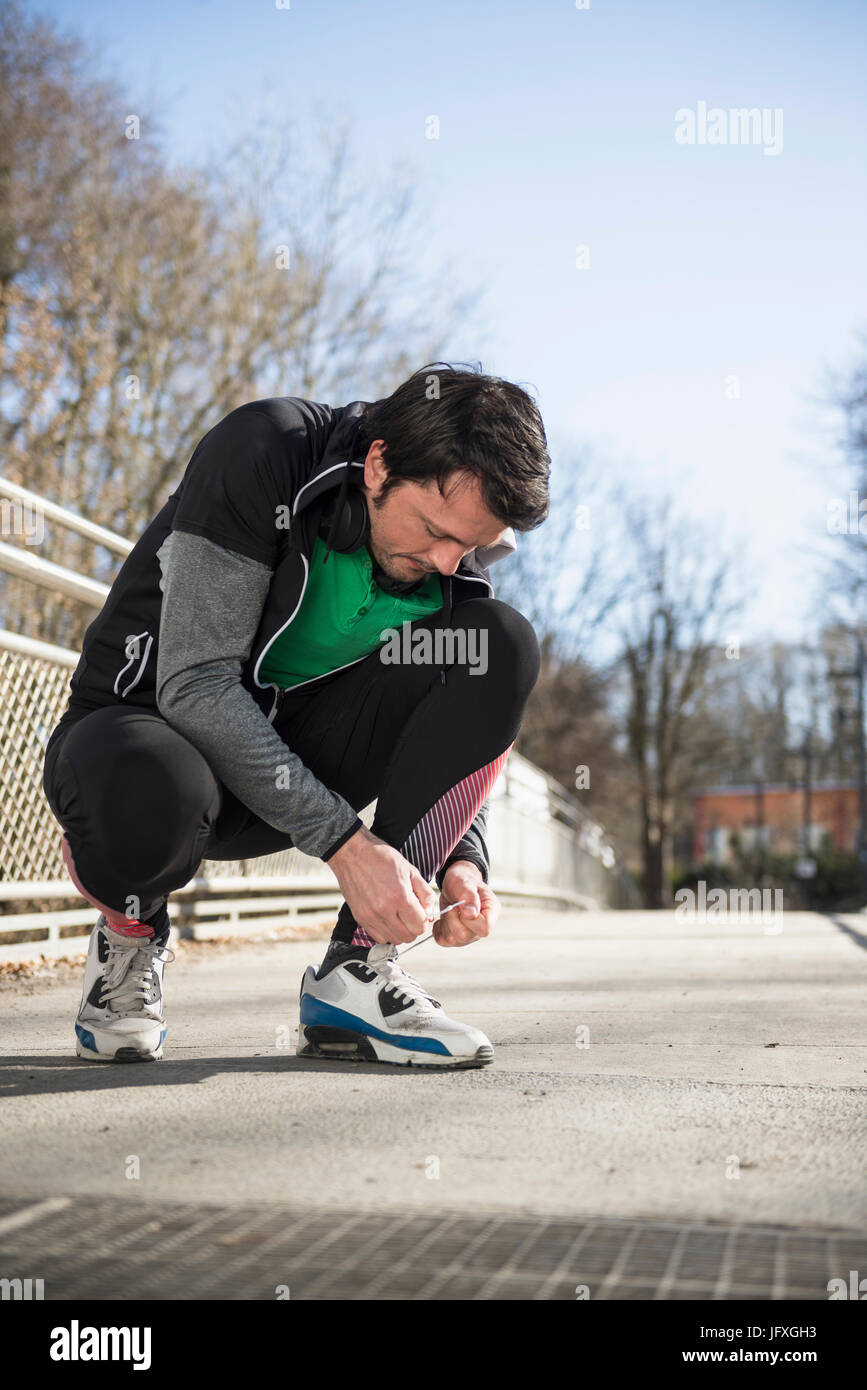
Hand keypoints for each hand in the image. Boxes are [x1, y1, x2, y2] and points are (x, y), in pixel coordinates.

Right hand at [326, 825, 436, 944]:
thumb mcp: (410, 870)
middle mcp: (384, 910)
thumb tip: (430, 912)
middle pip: (408, 937)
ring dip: (400, 931)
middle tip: (411, 914)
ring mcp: (370, 916)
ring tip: (399, 915)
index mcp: (399, 896)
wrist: (353, 853)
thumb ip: (425, 893)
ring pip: (394, 939)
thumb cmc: (381, 858)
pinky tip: (387, 918)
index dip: (424, 920)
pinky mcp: (360, 918)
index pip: (420, 926)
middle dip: (414, 927)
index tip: (421, 912)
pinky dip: (386, 932)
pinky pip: (378, 937)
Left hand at [434, 861, 498, 946]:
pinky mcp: (455, 939)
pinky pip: (443, 940)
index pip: (484, 928)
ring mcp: (469, 936)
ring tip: (450, 909)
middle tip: (452, 904)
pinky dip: (438, 928)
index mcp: (491, 912)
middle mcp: (482, 927)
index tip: (460, 905)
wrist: (454, 884)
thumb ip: (469, 896)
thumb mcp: (464, 882)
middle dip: (452, 919)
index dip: (469, 920)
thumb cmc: (462, 880)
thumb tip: (471, 915)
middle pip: (465, 936)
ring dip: (445, 922)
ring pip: (453, 939)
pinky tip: (443, 917)